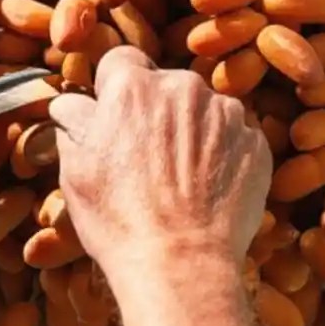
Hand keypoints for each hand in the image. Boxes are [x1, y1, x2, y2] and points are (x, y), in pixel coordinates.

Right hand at [50, 46, 271, 325]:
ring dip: (190, 129)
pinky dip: (220, 152)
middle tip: (145, 156)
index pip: (120, 61)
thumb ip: (74, 123)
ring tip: (179, 177)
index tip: (114, 115)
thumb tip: (69, 104)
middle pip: (164, 84)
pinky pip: (233, 135)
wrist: (181, 264)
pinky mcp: (255, 143)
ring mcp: (225, 114)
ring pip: (202, 108)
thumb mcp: (77, 170)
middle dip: (154, 110)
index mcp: (133, 87)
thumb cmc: (119, 219)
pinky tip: (206, 187)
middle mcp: (183, 87)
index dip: (114, 88)